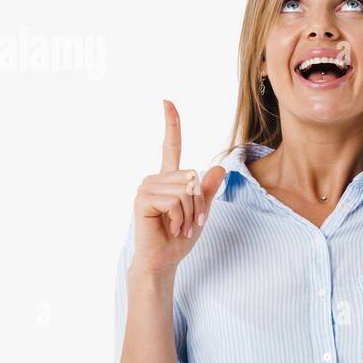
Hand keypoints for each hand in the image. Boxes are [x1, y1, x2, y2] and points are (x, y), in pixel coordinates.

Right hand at [130, 99, 226, 278]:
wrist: (163, 260)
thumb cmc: (180, 237)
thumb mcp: (201, 212)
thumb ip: (208, 190)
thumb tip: (220, 168)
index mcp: (168, 178)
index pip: (170, 146)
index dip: (171, 124)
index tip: (167, 101)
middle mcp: (155, 178)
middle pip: (192, 177)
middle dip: (199, 204)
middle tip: (191, 223)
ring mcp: (146, 187)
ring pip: (186, 189)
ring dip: (191, 213)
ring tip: (180, 227)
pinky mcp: (142, 199)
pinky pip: (176, 200)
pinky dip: (181, 218)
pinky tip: (171, 228)